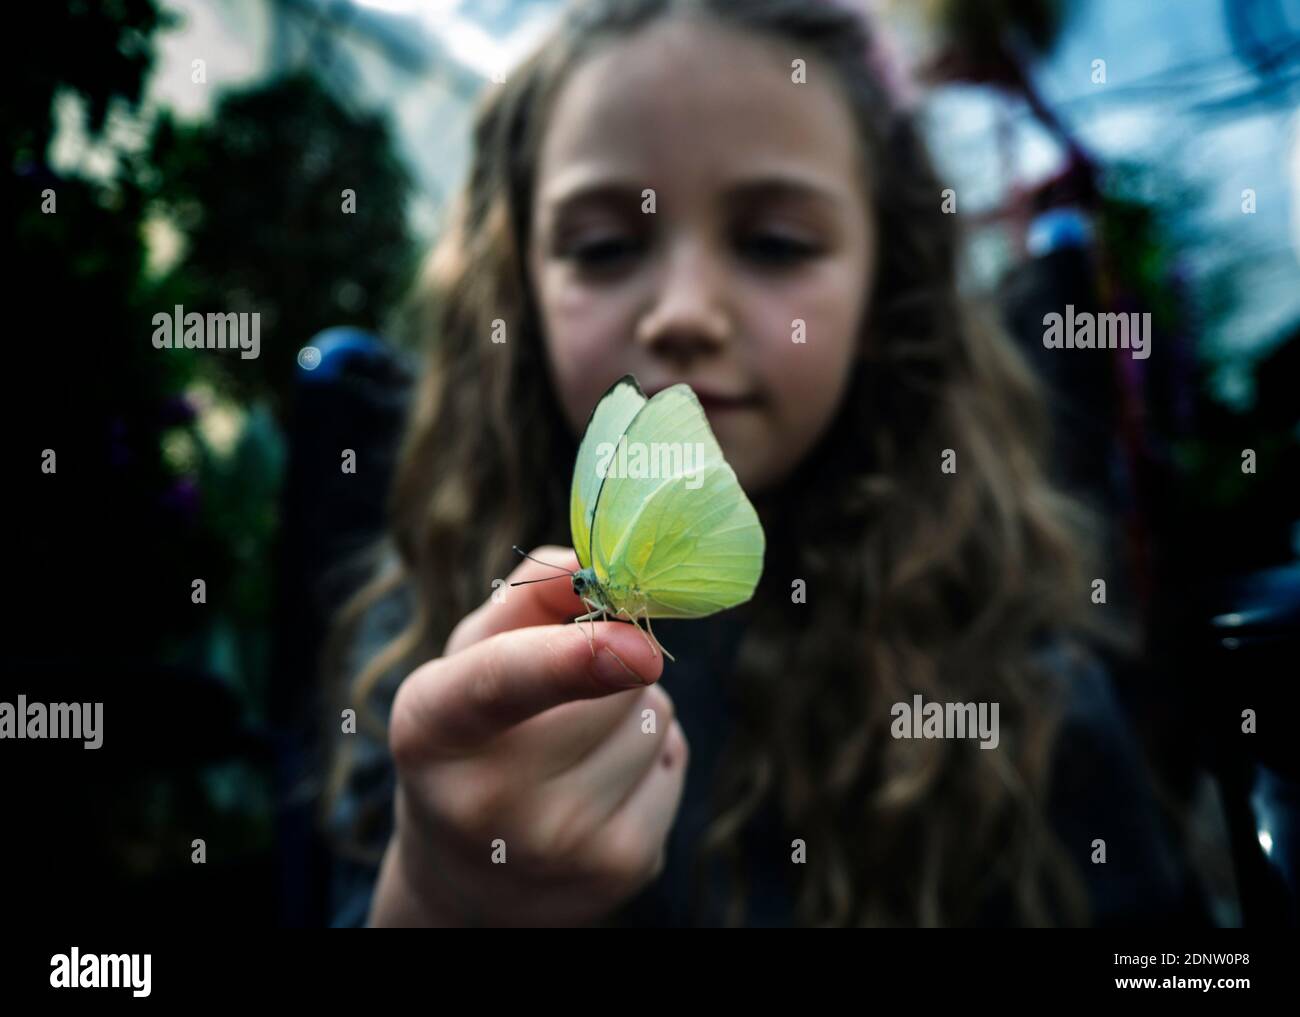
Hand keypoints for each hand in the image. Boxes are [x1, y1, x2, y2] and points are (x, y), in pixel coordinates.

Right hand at [368, 547, 688, 926]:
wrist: (473, 879)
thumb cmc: (473, 737)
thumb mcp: (470, 659)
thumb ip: (526, 597)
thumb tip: (587, 562)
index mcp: (432, 729)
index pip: (501, 685)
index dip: (570, 657)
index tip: (632, 642)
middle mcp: (487, 800)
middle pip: (612, 685)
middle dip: (609, 665)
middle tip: (559, 703)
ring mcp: (560, 845)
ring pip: (654, 716)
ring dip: (632, 711)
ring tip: (575, 751)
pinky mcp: (623, 868)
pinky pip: (676, 758)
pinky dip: (653, 757)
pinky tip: (602, 789)